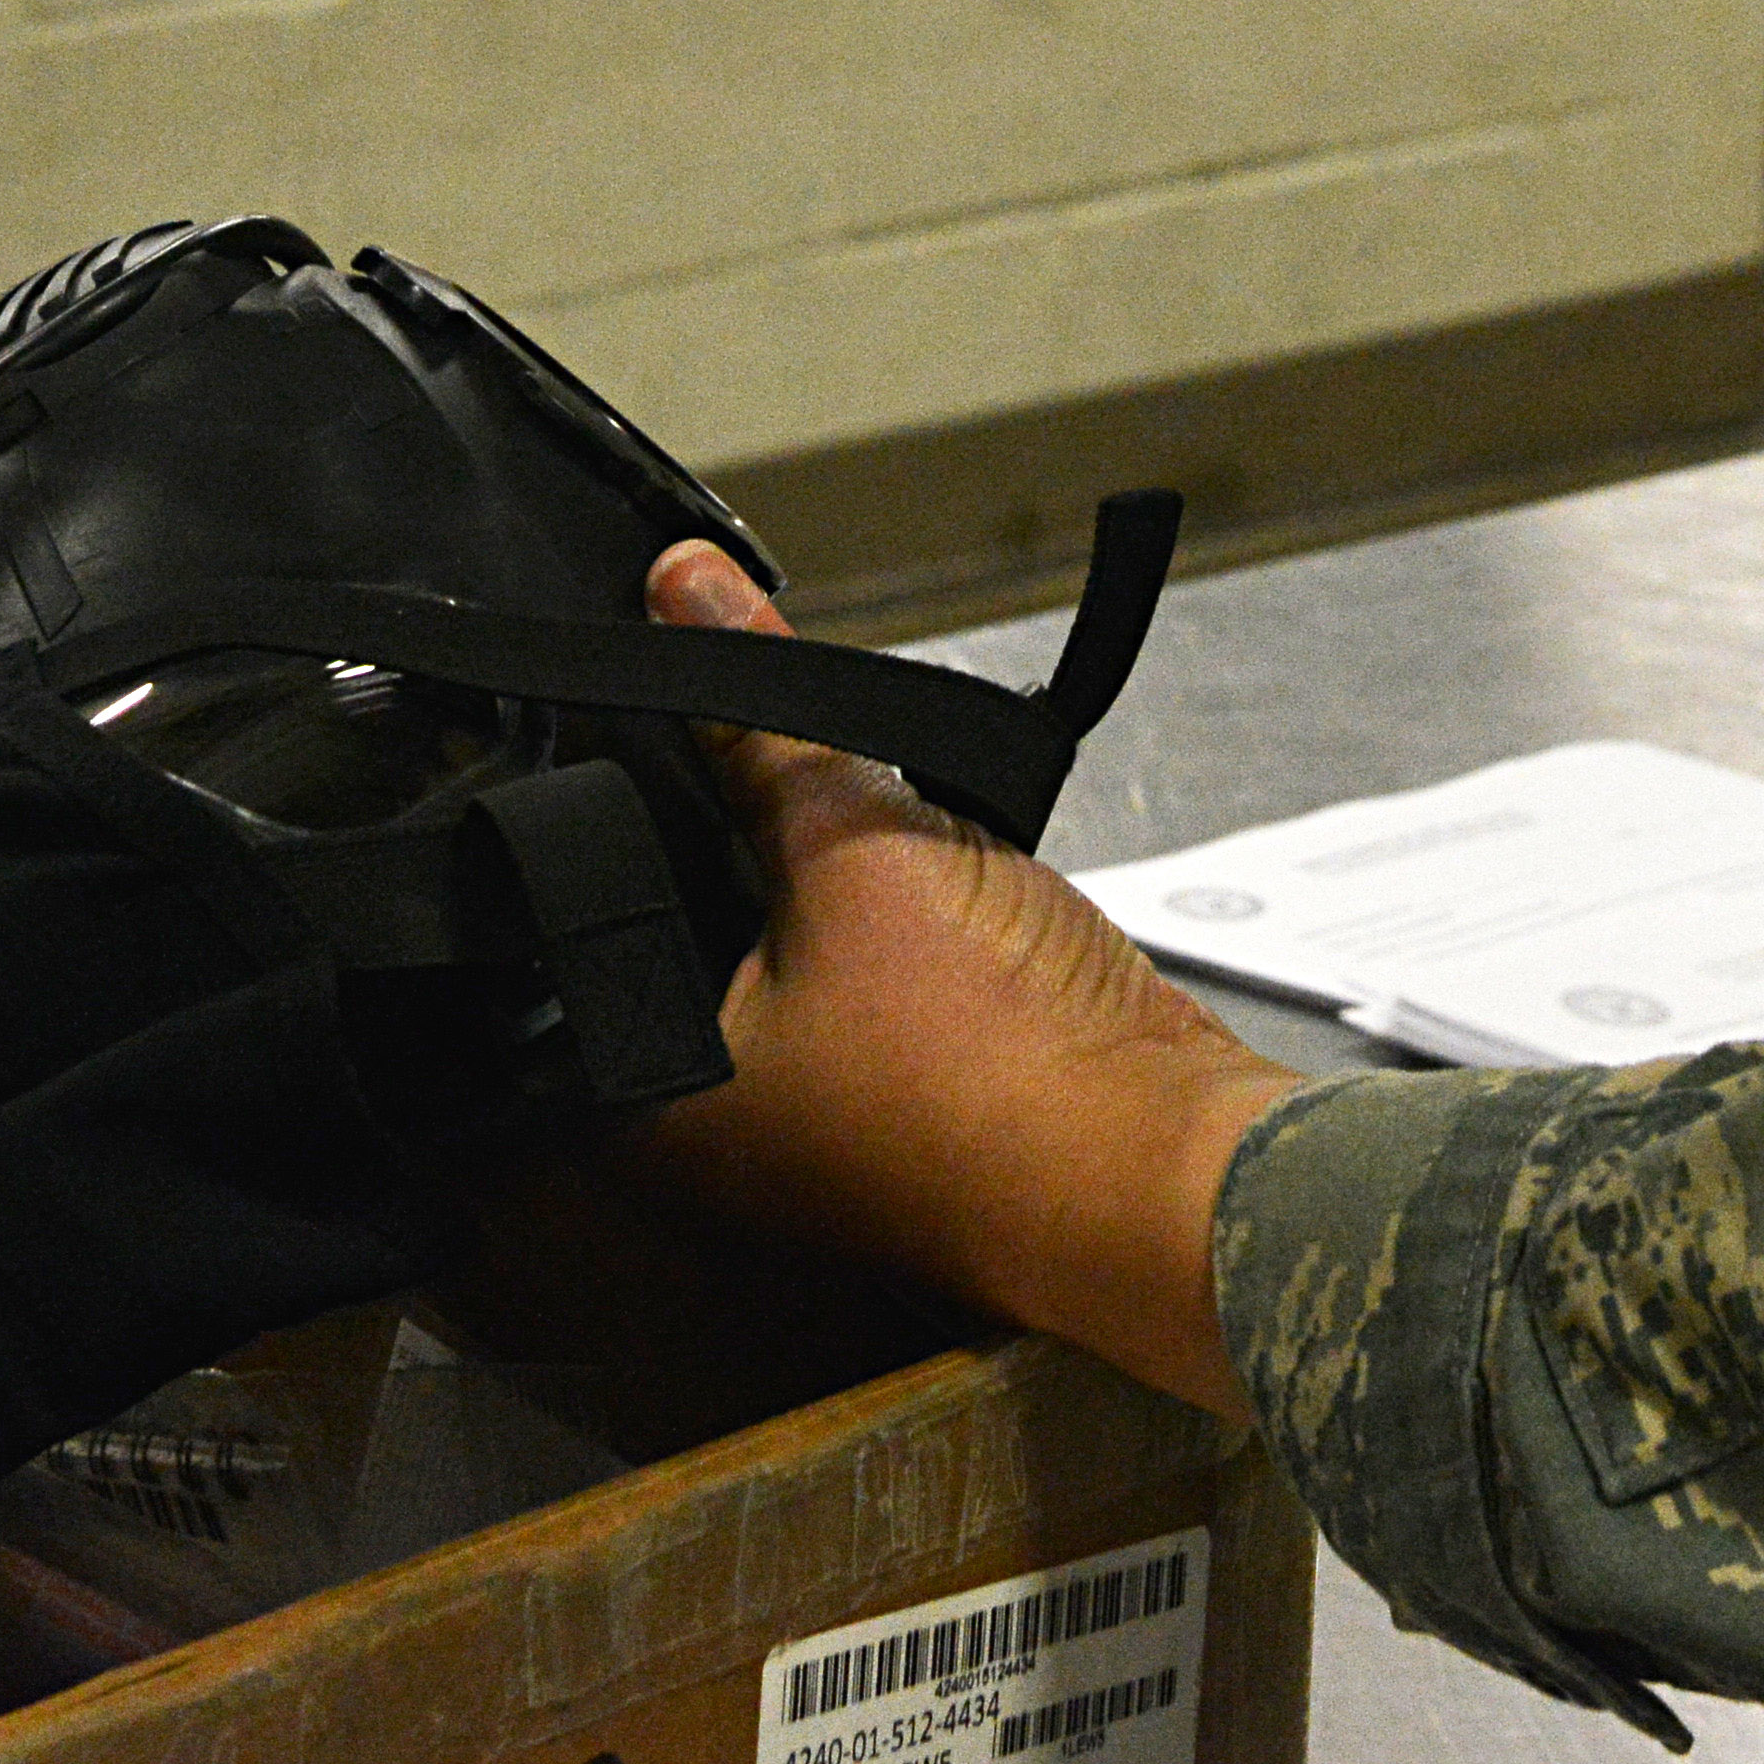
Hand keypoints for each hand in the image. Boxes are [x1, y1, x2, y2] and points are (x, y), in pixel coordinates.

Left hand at [629, 538, 1303, 1418]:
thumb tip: (683, 595)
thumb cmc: (1002, 1072)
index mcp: (653, 1105)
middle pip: (695, 929)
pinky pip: (881, 986)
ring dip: (834, 883)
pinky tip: (949, 897)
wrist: (1175, 1167)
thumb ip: (764, 720)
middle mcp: (722, 1140)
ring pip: (798, 951)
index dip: (621, 808)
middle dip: (736, 842)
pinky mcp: (922, 1110)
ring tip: (888, 848)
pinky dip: (905, 931)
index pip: (588, 918)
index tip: (657, 720)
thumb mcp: (857, 851)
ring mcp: (828, 1134)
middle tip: (784, 776)